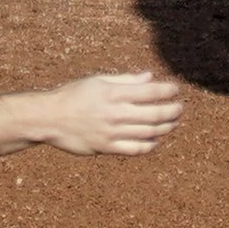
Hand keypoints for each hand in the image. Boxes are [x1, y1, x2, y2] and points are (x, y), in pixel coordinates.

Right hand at [38, 71, 183, 155]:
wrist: (48, 119)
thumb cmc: (74, 95)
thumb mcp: (98, 81)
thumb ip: (125, 80)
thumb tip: (150, 78)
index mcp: (114, 94)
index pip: (150, 92)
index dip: (168, 91)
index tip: (176, 90)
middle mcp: (115, 113)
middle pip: (153, 115)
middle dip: (172, 111)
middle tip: (180, 108)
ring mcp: (110, 132)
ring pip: (147, 133)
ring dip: (165, 128)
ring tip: (173, 123)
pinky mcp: (104, 148)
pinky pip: (133, 149)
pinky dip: (148, 146)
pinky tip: (155, 141)